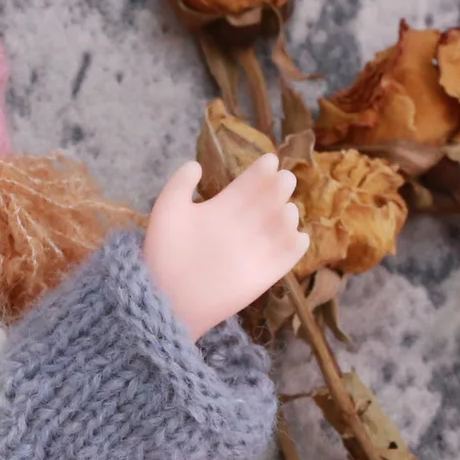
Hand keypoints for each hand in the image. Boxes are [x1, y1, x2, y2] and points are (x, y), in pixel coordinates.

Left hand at [141, 155, 308, 341]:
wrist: (166, 299)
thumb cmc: (162, 255)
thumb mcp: (167, 213)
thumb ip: (179, 185)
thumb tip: (196, 164)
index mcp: (221, 209)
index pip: (248, 184)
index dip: (261, 171)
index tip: (270, 161)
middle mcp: (241, 226)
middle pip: (269, 201)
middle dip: (279, 188)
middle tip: (283, 180)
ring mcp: (254, 250)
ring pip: (282, 226)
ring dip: (289, 216)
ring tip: (284, 212)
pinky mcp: (263, 275)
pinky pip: (288, 256)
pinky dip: (296, 245)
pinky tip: (296, 237)